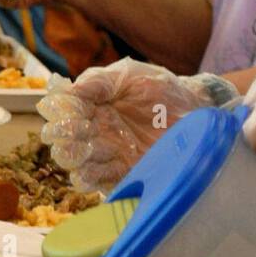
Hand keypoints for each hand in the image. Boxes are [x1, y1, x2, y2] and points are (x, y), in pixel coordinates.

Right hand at [37, 56, 235, 190]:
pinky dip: (89, 180)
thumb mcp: (129, 75)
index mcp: (91, 105)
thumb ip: (100, 81)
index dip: (60, 111)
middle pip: (66, 140)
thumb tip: (69, 89)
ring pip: (78, 163)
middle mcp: (95, 131)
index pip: (65, 111)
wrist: (195, 107)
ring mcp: (109, 153)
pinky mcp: (124, 171)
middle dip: (64, 137)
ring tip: (81, 152)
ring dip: (74, 159)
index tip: (64, 110)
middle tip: (74, 131)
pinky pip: (100, 181)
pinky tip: (85, 175)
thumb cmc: (161, 86)